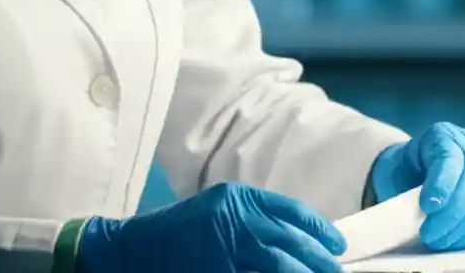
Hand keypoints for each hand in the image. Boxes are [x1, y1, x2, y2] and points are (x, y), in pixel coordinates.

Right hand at [76, 183, 345, 272]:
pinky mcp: (214, 271)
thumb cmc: (174, 233)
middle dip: (318, 260)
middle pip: (289, 242)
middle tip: (337, 271)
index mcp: (237, 199)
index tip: (337, 246)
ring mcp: (222, 249)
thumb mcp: (217, 212)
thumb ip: (252, 221)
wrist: (126, 249)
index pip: (290, 213)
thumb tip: (297, 241)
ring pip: (276, 266)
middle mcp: (232, 219)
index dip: (319, 231)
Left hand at [370, 122, 464, 251]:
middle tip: (431, 236)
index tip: (427, 208)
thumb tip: (414, 218)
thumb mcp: (392, 177)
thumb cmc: (401, 177)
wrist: (410, 176)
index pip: (452, 157)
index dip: (443, 185)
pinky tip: (463, 240)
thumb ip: (401, 192)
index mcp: (442, 134)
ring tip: (443, 241)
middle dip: (454, 213)